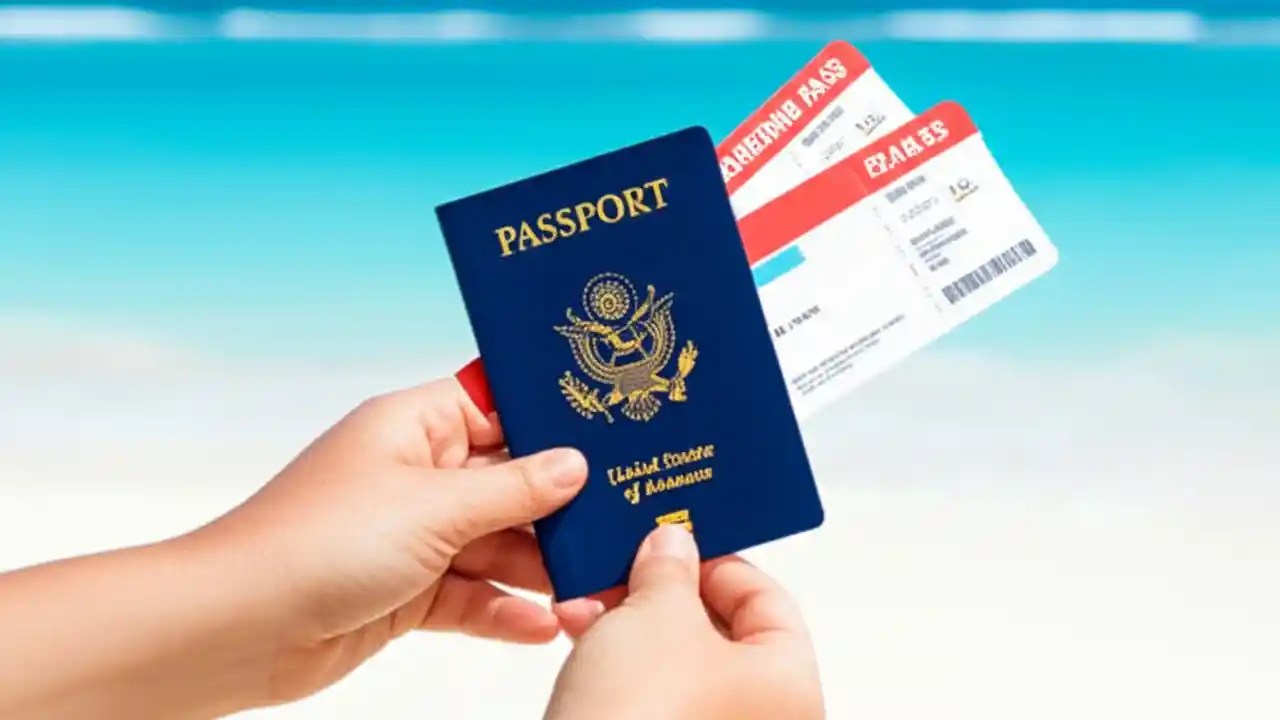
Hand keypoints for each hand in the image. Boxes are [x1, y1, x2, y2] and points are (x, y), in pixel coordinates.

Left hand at [196, 379, 587, 704]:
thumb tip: (574, 466)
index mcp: (415, 427)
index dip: (552, 419)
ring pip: (498, 544)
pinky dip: (506, 612)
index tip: (612, 430)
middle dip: (559, 506)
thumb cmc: (319, 543)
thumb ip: (513, 489)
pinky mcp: (409, 592)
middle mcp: (417, 475)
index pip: (498, 406)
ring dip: (540, 568)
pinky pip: (474, 597)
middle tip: (623, 519)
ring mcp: (414, 536)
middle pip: (509, 482)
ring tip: (594, 584)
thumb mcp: (434, 507)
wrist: (238, 629)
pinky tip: (543, 626)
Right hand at [543, 526, 823, 719]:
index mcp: (790, 684)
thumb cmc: (642, 718)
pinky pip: (652, 697)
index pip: (768, 600)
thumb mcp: (655, 614)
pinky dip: (619, 663)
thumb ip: (669, 567)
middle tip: (627, 563)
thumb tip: (672, 545)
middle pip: (720, 633)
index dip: (718, 560)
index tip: (676, 538)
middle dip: (662, 591)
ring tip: (588, 598)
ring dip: (630, 623)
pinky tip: (579, 635)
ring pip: (678, 665)